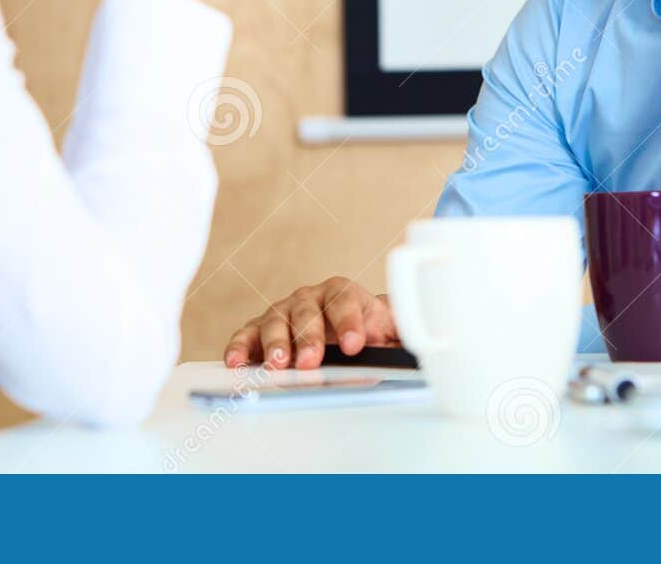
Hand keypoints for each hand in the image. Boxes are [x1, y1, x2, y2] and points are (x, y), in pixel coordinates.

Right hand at [223, 276, 400, 369]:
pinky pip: (247, 335)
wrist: (349, 331)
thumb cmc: (369, 333)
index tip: (357, 344)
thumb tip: (424, 344)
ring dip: (275, 344)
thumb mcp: (392, 332)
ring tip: (278, 365)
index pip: (345, 300)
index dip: (350, 322)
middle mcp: (310, 299)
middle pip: (306, 311)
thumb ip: (403, 335)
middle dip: (309, 337)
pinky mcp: (260, 331)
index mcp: (344, 294)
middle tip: (311, 361)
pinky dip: (240, 346)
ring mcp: (283, 312)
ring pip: (275, 321)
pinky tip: (236, 362)